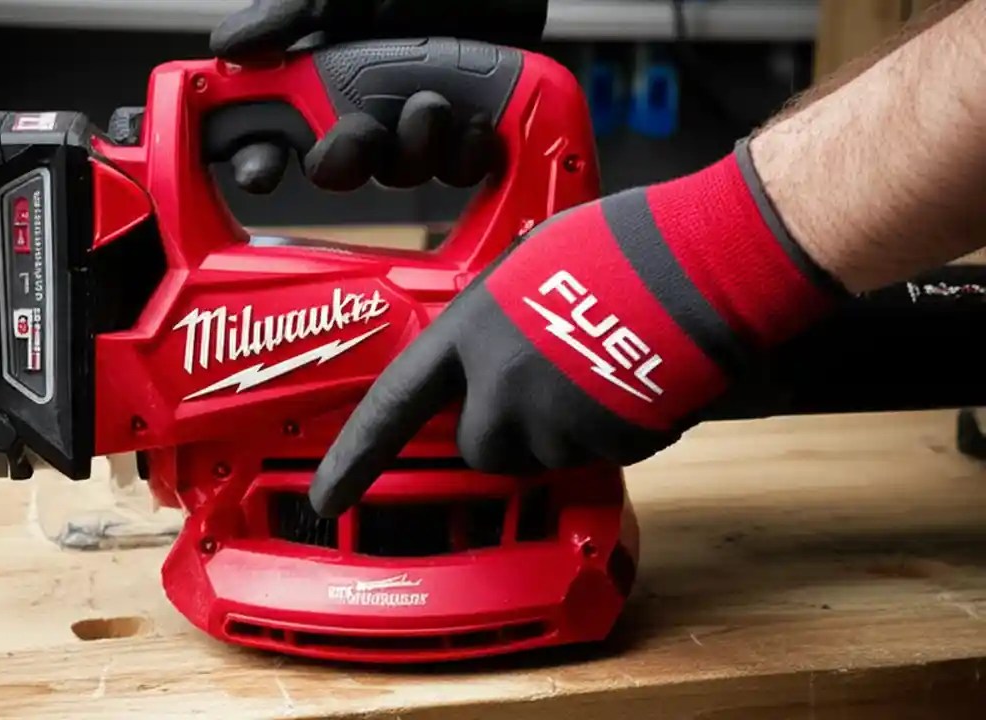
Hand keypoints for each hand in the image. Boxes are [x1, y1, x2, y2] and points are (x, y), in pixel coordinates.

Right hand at [210, 0, 547, 194]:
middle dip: (341, 162)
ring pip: (397, 174)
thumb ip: (288, 12)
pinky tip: (472, 120)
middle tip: (357, 134)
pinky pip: (456, 169)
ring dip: (411, 149)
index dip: (257, 159)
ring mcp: (412, 121)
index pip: (269, 132)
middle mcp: (361, 104)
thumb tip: (228, 46)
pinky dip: (464, 153)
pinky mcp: (464, 130)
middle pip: (333, 169)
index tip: (260, 170)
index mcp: (319, 74)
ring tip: (431, 103)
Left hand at [308, 138, 850, 516]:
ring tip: (603, 368)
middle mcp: (501, 384)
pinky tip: (634, 382)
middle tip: (551, 383)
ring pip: (544, 455)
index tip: (331, 494)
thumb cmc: (620, 247)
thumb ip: (491, 321)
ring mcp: (554, 418)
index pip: (396, 404)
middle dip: (507, 432)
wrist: (703, 261)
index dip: (358, 456)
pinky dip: (613, 433)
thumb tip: (484, 351)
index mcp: (472, 331)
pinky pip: (598, 456)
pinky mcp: (608, 444)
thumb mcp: (527, 264)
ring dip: (565, 430)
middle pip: (482, 447)